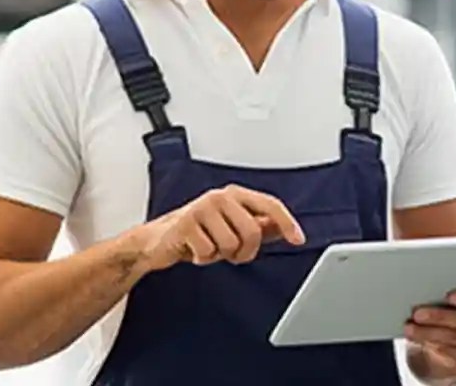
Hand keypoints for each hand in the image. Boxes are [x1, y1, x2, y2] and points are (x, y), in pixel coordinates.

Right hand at [132, 185, 305, 271]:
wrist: (157, 240)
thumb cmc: (198, 232)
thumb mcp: (232, 228)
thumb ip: (259, 226)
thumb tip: (285, 229)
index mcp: (236, 195)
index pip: (270, 205)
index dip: (287, 223)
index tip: (298, 240)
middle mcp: (220, 197)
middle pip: (252, 232)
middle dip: (245, 252)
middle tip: (232, 254)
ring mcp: (202, 208)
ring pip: (230, 245)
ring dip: (221, 256)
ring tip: (209, 248)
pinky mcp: (185, 223)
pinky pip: (208, 252)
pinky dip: (203, 259)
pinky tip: (194, 251)